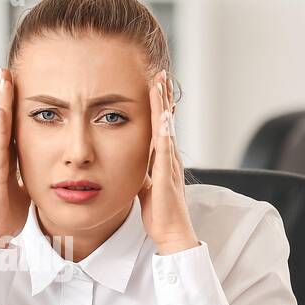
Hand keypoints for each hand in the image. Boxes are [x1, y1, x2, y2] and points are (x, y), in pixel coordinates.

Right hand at [0, 68, 28, 245]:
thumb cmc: (8, 211)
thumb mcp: (26, 184)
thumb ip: (33, 171)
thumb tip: (49, 164)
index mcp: (8, 155)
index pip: (13, 122)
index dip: (14, 101)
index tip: (17, 78)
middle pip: (3, 116)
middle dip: (4, 92)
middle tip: (6, 68)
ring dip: (0, 101)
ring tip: (2, 78)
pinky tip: (1, 110)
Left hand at [137, 72, 198, 254]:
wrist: (172, 233)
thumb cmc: (159, 213)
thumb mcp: (146, 186)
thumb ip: (142, 172)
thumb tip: (132, 163)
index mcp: (164, 159)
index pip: (161, 125)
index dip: (158, 105)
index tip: (154, 84)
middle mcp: (170, 157)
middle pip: (167, 119)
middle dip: (163, 95)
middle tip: (159, 71)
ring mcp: (170, 163)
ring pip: (167, 126)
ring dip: (163, 102)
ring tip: (160, 80)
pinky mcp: (167, 173)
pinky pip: (165, 145)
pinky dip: (164, 126)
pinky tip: (162, 111)